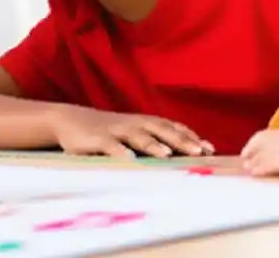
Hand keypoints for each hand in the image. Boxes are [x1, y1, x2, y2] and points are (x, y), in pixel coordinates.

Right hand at [49, 105, 213, 157]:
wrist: (69, 120)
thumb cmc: (107, 130)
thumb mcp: (131, 132)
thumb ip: (151, 139)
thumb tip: (180, 153)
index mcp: (144, 122)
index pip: (172, 127)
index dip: (190, 136)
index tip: (210, 148)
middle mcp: (134, 123)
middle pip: (161, 130)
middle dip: (181, 140)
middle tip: (199, 152)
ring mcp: (115, 130)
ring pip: (138, 136)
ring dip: (152, 144)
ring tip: (167, 154)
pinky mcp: (97, 139)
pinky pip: (110, 145)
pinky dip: (120, 151)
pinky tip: (129, 159)